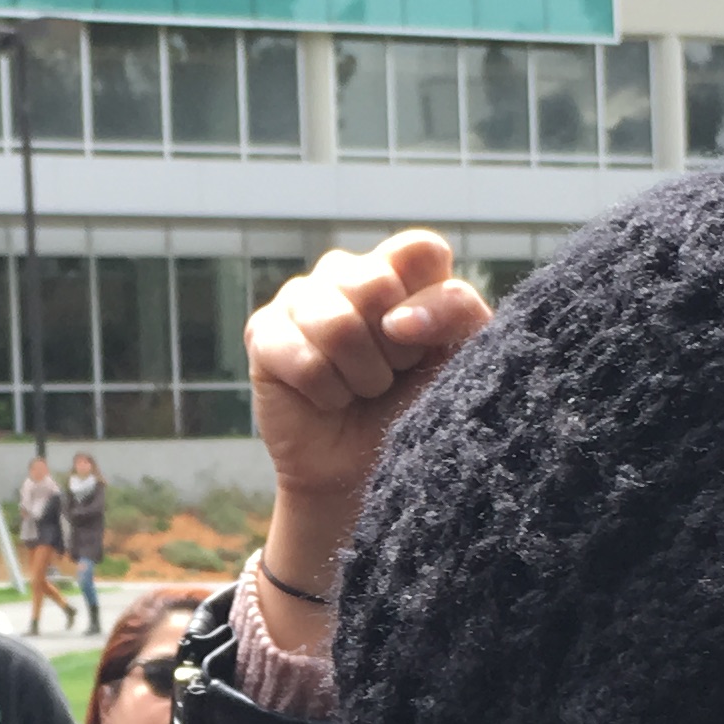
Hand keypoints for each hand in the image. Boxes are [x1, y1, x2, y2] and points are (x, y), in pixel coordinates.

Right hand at [249, 230, 490, 521]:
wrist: (368, 473)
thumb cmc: (418, 411)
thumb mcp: (460, 358)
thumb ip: (457, 312)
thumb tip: (398, 318)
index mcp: (401, 270)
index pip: (420, 250)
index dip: (427, 301)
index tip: (424, 344)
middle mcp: (349, 273)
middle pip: (375, 282)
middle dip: (394, 349)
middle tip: (391, 374)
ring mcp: (301, 298)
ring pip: (338, 323)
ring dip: (361, 376)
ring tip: (360, 390)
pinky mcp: (264, 333)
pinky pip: (304, 358)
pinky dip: (326, 392)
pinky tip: (327, 399)